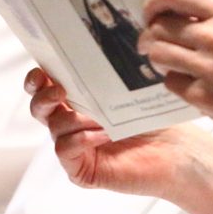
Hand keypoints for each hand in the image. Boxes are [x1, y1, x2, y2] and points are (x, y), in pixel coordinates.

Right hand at [24, 67, 212, 213]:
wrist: (176, 149)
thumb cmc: (155, 115)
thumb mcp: (129, 86)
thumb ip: (105, 71)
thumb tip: (92, 44)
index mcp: (79, 98)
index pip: (45, 85)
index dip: (36, 78)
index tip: (41, 72)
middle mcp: (72, 121)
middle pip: (39, 107)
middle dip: (43, 96)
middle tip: (60, 91)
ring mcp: (74, 146)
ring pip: (54, 127)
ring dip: (76, 118)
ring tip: (103, 118)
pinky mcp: (81, 168)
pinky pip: (64, 150)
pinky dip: (80, 139)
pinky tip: (103, 135)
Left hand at [139, 0, 212, 179]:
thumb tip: (178, 11)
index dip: (153, 0)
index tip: (151, 10)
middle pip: (159, 26)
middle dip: (149, 33)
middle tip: (152, 40)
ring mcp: (210, 69)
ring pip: (158, 54)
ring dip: (158, 57)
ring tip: (172, 61)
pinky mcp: (204, 97)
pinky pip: (170, 82)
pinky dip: (175, 82)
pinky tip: (192, 83)